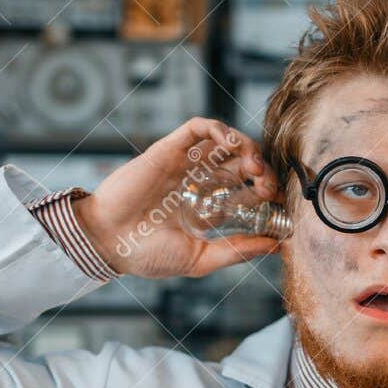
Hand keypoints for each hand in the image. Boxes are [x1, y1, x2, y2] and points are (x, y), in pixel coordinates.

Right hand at [72, 117, 282, 278]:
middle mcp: (200, 184)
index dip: (268, 195)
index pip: (248, 194)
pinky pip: (199, 128)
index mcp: (208, 209)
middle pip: (242, 167)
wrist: (106, 241)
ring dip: (247, 149)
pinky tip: (231, 144)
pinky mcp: (170, 149)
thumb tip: (276, 246)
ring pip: (226, 144)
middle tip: (268, 187)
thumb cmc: (146, 255)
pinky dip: (219, 129)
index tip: (280, 206)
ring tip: (255, 166)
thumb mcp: (199, 259)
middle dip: (262, 173)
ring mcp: (186, 165)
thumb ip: (236, 251)